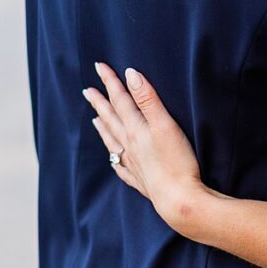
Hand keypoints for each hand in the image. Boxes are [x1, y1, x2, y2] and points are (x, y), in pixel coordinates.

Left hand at [83, 63, 212, 237]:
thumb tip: (131, 74)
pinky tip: (114, 159)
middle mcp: (129, 145)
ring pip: (112, 142)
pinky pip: (122, 167)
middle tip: (87, 91)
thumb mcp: (164, 124)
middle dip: (100, 102)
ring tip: (94, 119)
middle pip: (111, 119)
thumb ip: (148, 99)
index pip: (120, 100)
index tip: (98, 67)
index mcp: (135, 129)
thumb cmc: (176, 162)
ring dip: (103, 127)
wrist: (179, 200)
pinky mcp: (141, 180)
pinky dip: (115, 159)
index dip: (110, 82)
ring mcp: (133, 164)